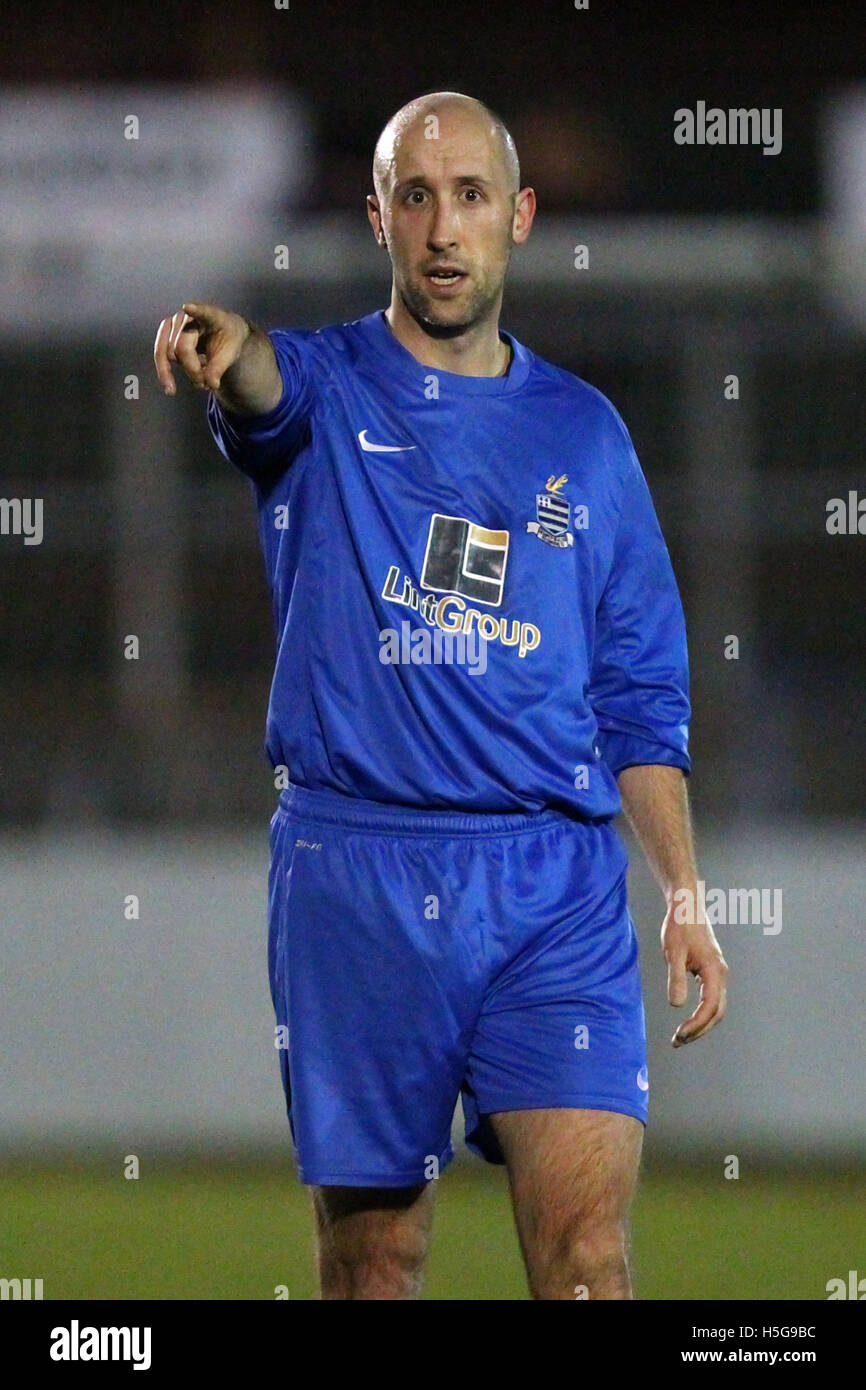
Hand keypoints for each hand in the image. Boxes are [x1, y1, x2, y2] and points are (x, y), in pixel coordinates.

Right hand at [153, 301, 250, 396]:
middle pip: (182, 347)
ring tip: (202, 384)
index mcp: (212, 316)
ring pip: (170, 354)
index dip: (196, 311)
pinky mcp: (165, 335)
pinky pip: (160, 357)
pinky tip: (171, 390)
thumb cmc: (227, 340)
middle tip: (209, 385)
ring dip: (186, 372)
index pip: (204, 312)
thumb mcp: (231, 353)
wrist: (221, 334)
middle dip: (193, 370)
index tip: (188, 308)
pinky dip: (165, 374)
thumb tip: (210, 383)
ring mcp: (174, 324)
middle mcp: (188, 317)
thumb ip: (220, 368)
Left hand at [661, 887, 727, 1046]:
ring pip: (716, 1008)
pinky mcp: (712, 972)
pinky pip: (711, 999)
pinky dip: (701, 1014)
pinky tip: (687, 1020)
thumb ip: (676, 978)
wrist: (686, 906)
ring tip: (681, 1036)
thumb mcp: (673, 953)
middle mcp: (721, 975)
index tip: (679, 1034)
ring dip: (701, 1024)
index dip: (696, 1025)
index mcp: (714, 971)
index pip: (710, 1007)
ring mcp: (718, 973)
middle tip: (678, 1041)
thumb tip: (677, 1005)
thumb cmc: (680, 926)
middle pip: (717, 1012)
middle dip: (699, 1030)